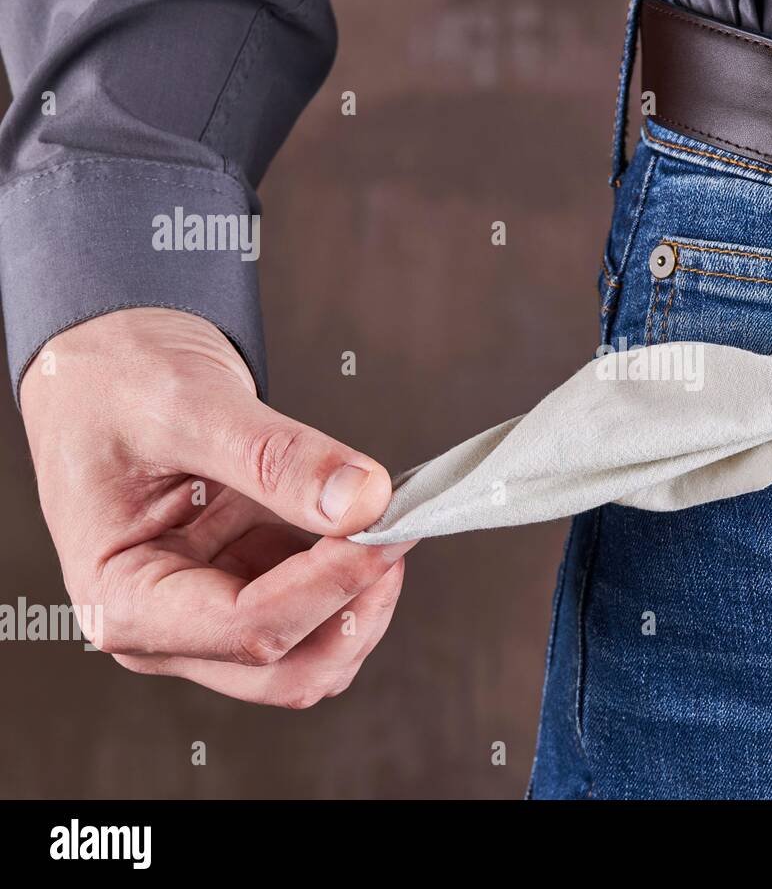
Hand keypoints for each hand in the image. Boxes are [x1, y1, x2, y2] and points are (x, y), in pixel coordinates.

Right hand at [19, 307, 409, 707]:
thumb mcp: (187, 405)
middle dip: (357, 606)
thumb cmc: (116, 387)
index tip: (384, 527)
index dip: (331, 583)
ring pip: (316, 653)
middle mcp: (166, 629)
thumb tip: (362, 501)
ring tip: (382, 514)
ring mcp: (210, 617)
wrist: (107, 368)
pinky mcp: (251, 589)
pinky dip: (357, 573)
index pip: (248, 627)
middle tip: (398, 526)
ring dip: (364, 595)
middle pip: (290, 670)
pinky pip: (323, 612)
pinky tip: (359, 514)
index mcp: (124, 601)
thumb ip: (276, 456)